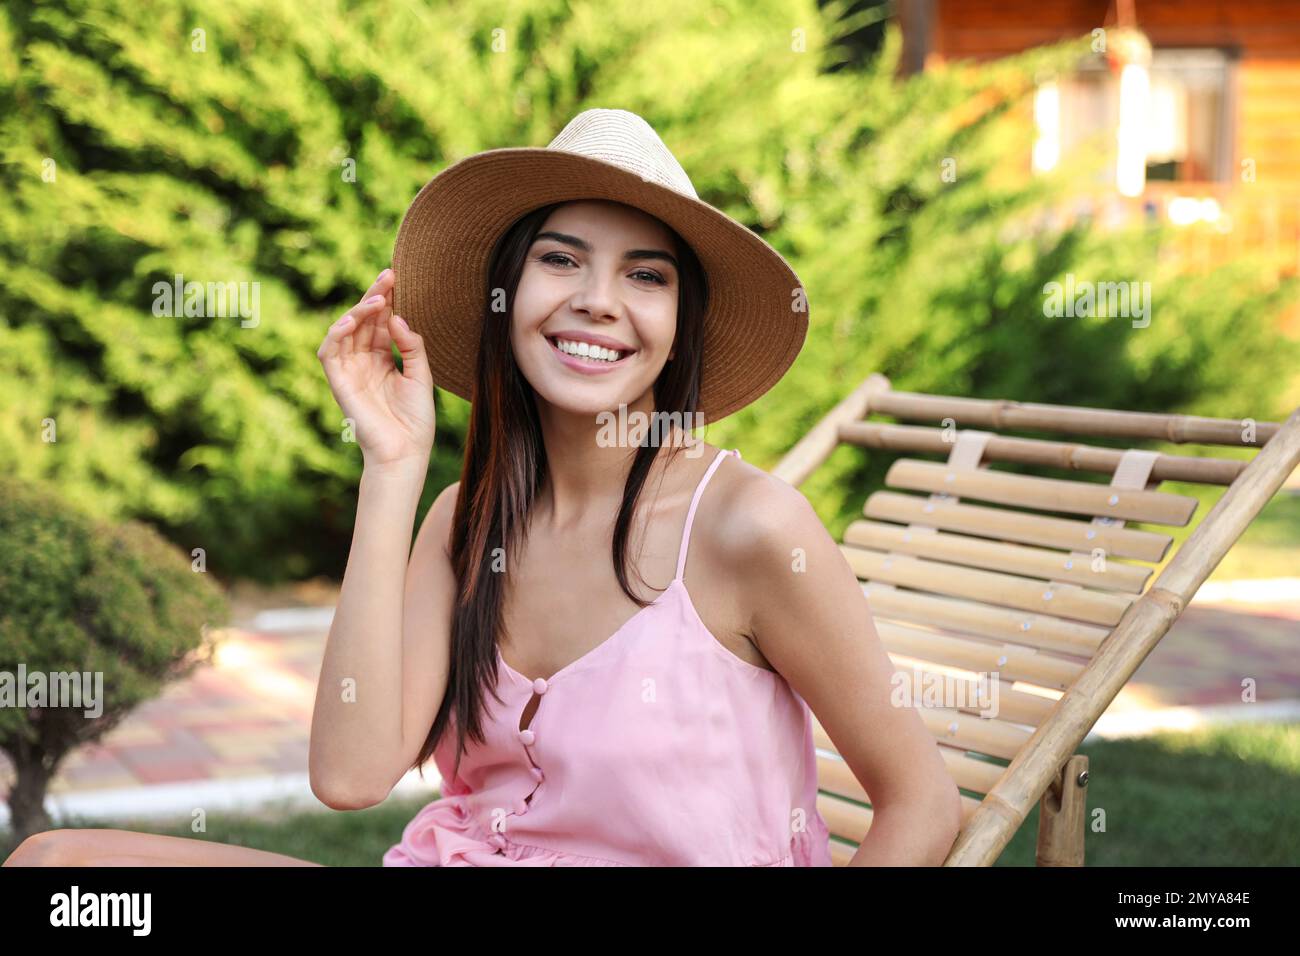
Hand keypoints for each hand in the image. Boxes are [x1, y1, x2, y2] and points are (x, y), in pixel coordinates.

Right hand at [317, 268, 434, 468]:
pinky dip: (336, 334)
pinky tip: (352, 321)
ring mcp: (350, 371)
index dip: (387, 300)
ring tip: (378, 300)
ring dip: (358, 312)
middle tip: (388, 277)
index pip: (381, 321)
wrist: (405, 452)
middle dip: (374, 298)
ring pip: (345, 331)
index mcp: (383, 358)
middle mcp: (364, 361)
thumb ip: (412, 346)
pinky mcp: (339, 383)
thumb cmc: (415, 419)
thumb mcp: (422, 376)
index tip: (397, 277)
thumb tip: (398, 317)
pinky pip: (329, 353)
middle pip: (363, 321)